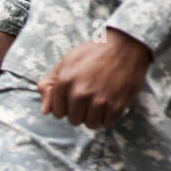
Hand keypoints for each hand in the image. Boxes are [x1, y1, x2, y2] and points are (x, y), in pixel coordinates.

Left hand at [38, 28, 152, 128]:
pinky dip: (108, 116)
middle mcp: (80, 94)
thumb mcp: (65, 62)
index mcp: (64, 83)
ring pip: (90, 124)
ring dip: (94, 115)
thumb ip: (48, 86)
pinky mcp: (116, 106)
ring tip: (100, 99)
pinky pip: (106, 124)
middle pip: (73, 120)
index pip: (58, 112)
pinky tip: (110, 101)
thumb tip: (44, 111)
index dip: (66, 105)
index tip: (75, 95)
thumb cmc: (93, 53)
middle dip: (80, 111)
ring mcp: (99, 101)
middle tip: (90, 95)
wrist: (125, 45)